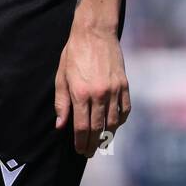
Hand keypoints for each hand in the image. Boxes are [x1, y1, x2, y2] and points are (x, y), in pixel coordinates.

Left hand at [54, 24, 130, 155]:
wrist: (95, 32)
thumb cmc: (74, 53)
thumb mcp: (61, 76)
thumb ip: (61, 102)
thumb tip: (60, 125)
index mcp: (80, 93)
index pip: (81, 127)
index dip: (80, 142)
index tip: (79, 150)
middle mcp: (98, 94)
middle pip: (97, 129)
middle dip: (93, 144)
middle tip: (89, 153)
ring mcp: (113, 90)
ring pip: (113, 123)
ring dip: (107, 136)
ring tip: (101, 143)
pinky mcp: (124, 85)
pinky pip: (125, 110)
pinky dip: (120, 121)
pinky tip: (114, 125)